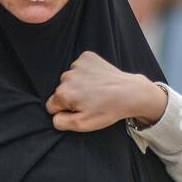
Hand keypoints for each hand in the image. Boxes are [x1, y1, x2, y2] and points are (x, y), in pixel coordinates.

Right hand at [46, 50, 162, 132]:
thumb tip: (54, 117)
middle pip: (61, 91)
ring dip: (78, 84)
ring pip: (70, 79)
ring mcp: (77, 65)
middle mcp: (66, 77)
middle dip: (71, 97)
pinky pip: (79, 67)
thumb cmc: (107, 110)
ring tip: (95, 92)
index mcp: (63, 94)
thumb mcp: (83, 124)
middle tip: (90, 102)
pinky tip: (97, 80)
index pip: (51, 105)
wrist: (130, 92)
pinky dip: (86, 72)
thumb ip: (62, 123)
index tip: (78, 111)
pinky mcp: (87, 57)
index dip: (64, 111)